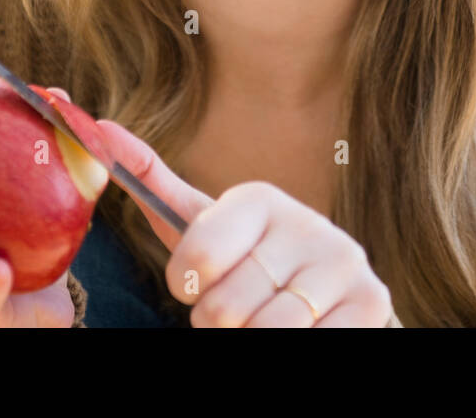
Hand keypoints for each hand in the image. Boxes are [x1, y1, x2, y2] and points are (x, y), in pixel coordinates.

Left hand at [87, 104, 393, 326]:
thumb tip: (103, 129)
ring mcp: (344, 261)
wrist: (328, 294)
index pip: (194, 259)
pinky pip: (308, 344)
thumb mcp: (204, 225)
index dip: (187, 287)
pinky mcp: (372, 302)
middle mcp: (308, 221)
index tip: (198, 284)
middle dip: (220, 320)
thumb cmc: (250, 261)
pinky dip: (292, 348)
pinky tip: (300, 329)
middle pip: (225, 307)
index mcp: (259, 198)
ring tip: (265, 319)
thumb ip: (152, 183)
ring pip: (266, 332)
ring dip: (253, 339)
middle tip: (237, 306)